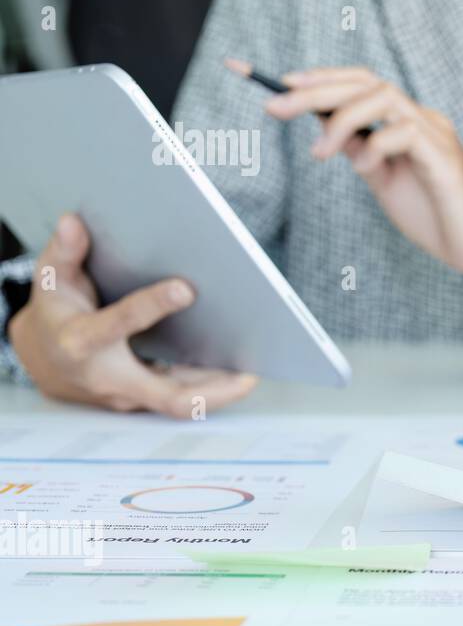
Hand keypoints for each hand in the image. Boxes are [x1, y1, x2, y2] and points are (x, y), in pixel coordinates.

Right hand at [9, 215, 257, 416]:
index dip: (150, 306)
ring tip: (257, 371)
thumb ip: (64, 252)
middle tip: (249, 374)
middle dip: (210, 388)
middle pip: (164, 395)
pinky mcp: (143, 399)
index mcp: (82, 340)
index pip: (117, 325)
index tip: (186, 288)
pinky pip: (181, 399)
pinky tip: (241, 372)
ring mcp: (128, 395)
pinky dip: (212, 388)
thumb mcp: (51, 280)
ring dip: (221, 391)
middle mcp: (107, 376)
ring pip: (180, 403)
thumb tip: (73, 223)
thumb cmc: (56, 315)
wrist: (42, 358)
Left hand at [263, 65, 462, 298]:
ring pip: (383, 99)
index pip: (362, 84)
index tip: (279, 84)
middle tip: (273, 106)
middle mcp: (424, 119)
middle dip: (315, 91)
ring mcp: (436, 136)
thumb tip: (324, 129)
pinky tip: (363, 167)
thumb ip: (361, 153)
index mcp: (408, 122)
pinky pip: (406, 134)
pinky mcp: (445, 160)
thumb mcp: (384, 181)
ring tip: (318, 152)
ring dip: (341, 118)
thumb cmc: (437, 217)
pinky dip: (377, 145)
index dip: (321, 78)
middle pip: (366, 83)